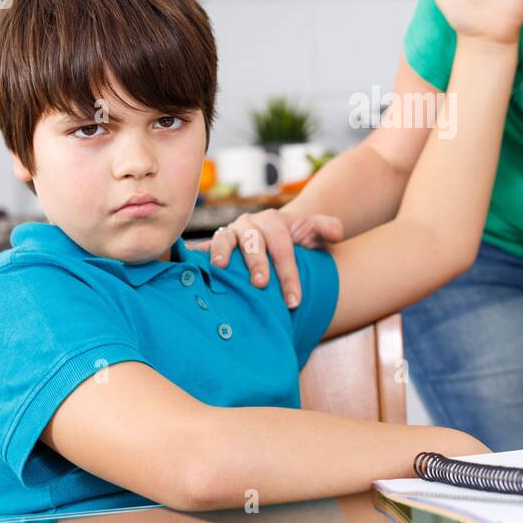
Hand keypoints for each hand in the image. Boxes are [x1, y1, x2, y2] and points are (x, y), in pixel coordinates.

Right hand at [183, 208, 343, 307]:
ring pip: (224, 238)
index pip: (283, 248)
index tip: (294, 301)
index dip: (289, 274)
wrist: (278, 230)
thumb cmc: (297, 237)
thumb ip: (328, 228)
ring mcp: (230, 233)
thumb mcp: (314, 231)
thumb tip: (337, 232)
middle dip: (257, 263)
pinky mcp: (214, 245)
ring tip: (220, 267)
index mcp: (273, 221)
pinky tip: (186, 263)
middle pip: (253, 242)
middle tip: (261, 284)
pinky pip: (202, 248)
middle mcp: (249, 224)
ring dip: (222, 251)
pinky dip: (194, 254)